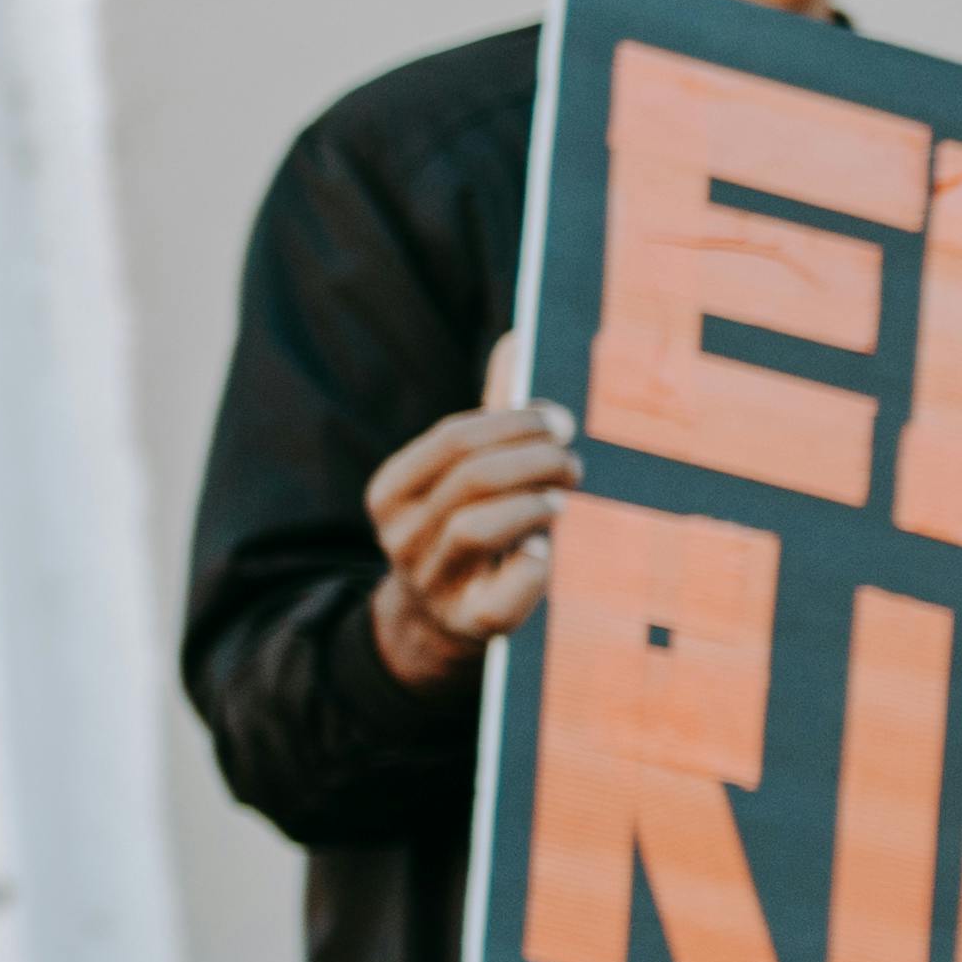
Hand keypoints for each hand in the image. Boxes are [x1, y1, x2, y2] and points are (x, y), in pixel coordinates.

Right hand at [364, 401, 579, 687]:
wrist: (438, 617)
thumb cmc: (465, 523)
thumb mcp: (464, 472)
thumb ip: (490, 413)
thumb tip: (518, 340)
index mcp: (390, 491)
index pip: (453, 439)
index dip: (516, 423)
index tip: (560, 422)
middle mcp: (400, 537)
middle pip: (472, 478)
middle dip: (536, 458)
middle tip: (571, 459)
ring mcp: (431, 582)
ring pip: (478, 527)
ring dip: (534, 502)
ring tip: (561, 497)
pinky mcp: (469, 621)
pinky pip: (503, 593)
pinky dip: (532, 566)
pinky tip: (542, 549)